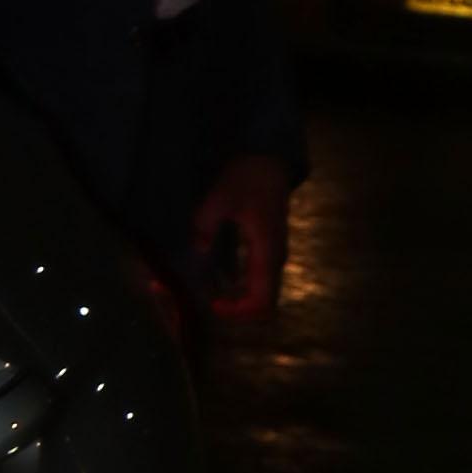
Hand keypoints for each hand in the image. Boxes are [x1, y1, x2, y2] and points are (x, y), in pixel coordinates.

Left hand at [185, 149, 291, 326]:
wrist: (269, 160)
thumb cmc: (249, 178)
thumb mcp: (222, 197)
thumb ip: (206, 224)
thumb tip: (197, 249)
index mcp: (266, 251)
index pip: (261, 301)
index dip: (239, 312)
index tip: (214, 305)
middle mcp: (274, 259)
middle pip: (263, 302)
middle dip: (236, 309)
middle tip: (207, 303)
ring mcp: (272, 255)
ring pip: (261, 292)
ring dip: (237, 298)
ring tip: (208, 293)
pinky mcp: (267, 249)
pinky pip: (256, 278)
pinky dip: (238, 285)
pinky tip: (216, 278)